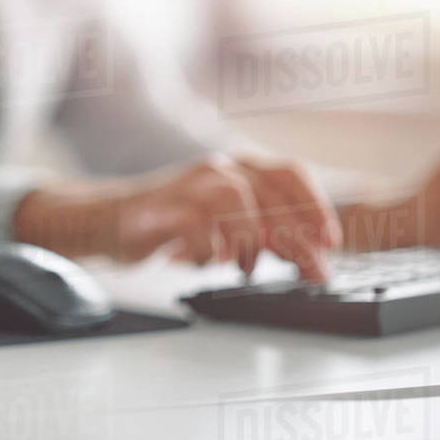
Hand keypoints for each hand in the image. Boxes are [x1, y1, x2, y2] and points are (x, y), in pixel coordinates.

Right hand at [12, 155, 340, 280]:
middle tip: (309, 270)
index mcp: (239, 169)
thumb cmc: (172, 223)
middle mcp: (216, 169)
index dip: (316, 206)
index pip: (290, 174)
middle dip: (296, 234)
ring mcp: (186, 184)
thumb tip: (312, 257)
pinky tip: (211, 262)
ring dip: (250, 237)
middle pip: (270, 190)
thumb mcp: (229, 229)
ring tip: (247, 267)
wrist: (109, 221)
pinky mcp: (158, 207)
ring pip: (235, 197)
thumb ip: (267, 236)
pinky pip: (194, 222)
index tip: (330, 242)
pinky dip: (210, 247)